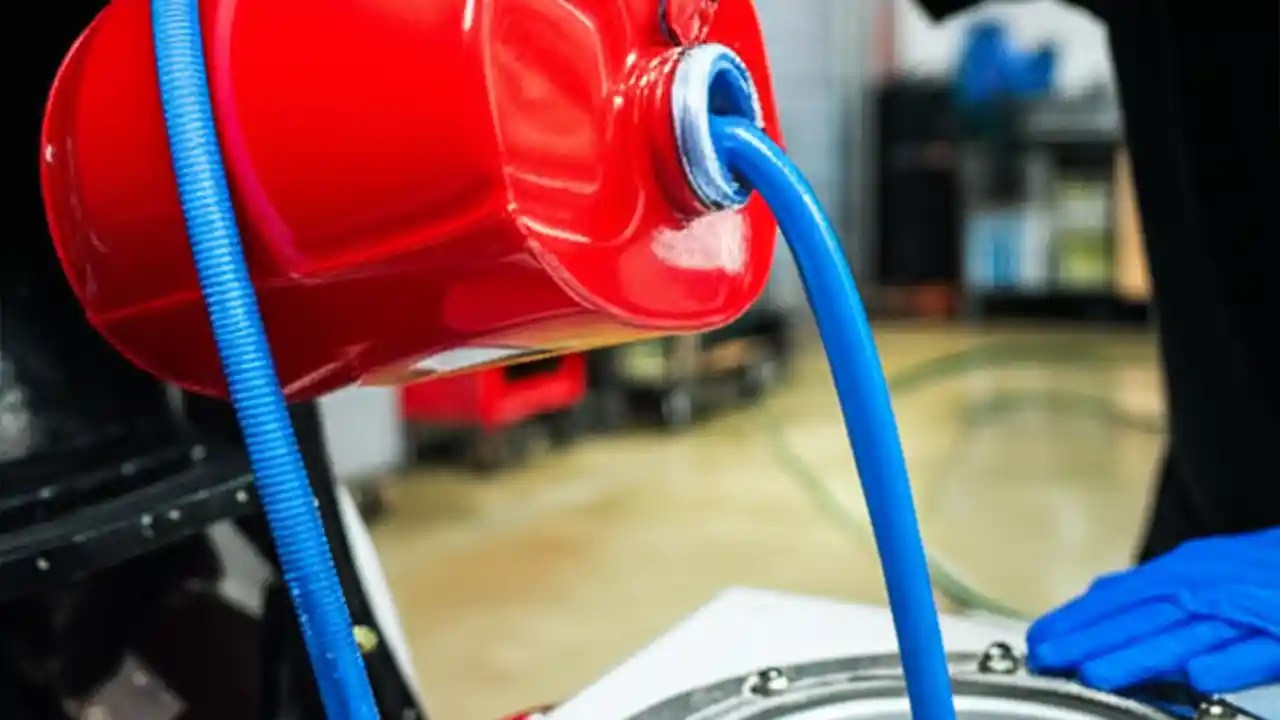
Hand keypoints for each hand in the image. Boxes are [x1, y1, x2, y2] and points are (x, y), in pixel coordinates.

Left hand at [1026, 527, 1279, 693]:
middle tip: (1046, 659)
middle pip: (1140, 617)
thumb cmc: (1263, 571)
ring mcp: (1243, 612)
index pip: (1119, 597)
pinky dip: (1226, 662)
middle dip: (1089, 640)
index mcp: (1183, 573)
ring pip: (1185, 636)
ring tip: (1095, 676)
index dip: (1077, 619)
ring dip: (1139, 656)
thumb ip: (1154, 589)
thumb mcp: (1203, 570)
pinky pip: (1254, 651)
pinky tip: (1198, 676)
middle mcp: (1205, 589)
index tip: (1039, 640)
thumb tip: (1101, 596)